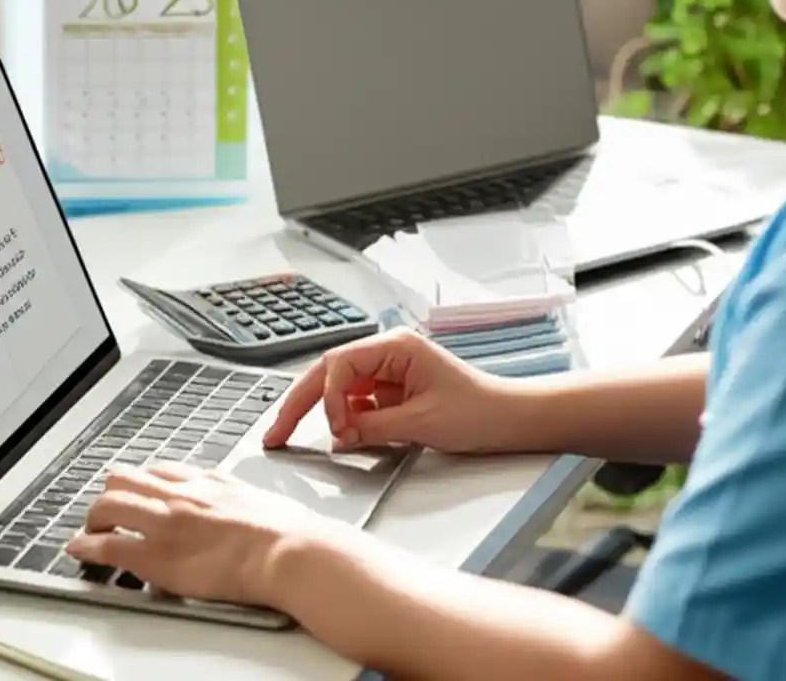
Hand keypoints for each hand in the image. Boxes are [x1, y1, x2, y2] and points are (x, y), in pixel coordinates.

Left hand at [65, 462, 345, 606]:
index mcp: (209, 480)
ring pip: (108, 504)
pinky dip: (86, 545)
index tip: (138, 491)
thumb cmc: (288, 532)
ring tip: (90, 530)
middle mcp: (181, 494)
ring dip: (94, 516)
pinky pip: (107, 544)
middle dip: (110, 493)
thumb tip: (240, 504)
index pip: (162, 470)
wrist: (288, 551)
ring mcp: (165, 521)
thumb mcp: (260, 499)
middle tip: (106, 510)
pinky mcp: (155, 553)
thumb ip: (238, 497)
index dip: (143, 482)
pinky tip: (80, 549)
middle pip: (125, 478)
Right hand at [263, 329, 520, 453]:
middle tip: (275, 434)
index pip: (339, 364)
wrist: (511, 419)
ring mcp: (389, 371)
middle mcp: (388, 353)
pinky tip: (344, 437)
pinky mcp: (394, 391)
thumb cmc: (479, 411)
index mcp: (396, 347)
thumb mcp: (422, 423)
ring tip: (298, 438)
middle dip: (300, 403)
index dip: (328, 398)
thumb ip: (373, 427)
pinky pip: (358, 404)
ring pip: (340, 389)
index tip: (335, 429)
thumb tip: (338, 435)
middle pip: (329, 373)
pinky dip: (347, 421)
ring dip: (325, 414)